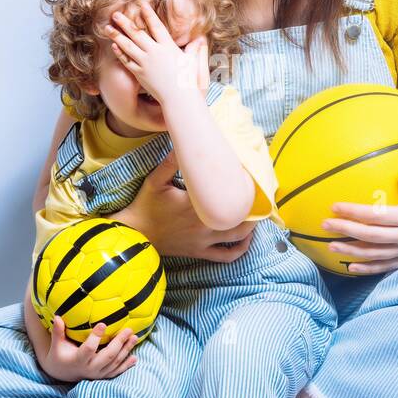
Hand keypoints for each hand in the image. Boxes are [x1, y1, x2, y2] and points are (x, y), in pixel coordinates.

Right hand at [37, 317, 138, 383]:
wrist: (62, 374)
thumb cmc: (60, 355)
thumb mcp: (57, 345)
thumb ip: (58, 332)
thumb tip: (57, 317)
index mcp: (78, 360)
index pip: (89, 348)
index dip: (96, 337)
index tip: (103, 324)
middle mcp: (89, 369)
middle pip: (107, 356)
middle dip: (119, 342)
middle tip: (128, 329)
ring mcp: (98, 374)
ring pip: (115, 363)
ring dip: (126, 350)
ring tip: (134, 337)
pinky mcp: (103, 376)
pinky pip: (116, 371)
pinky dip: (126, 365)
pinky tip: (135, 357)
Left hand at [104, 0, 208, 105]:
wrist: (178, 98)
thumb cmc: (188, 81)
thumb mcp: (193, 62)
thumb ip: (196, 49)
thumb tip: (201, 39)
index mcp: (168, 47)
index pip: (156, 26)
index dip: (148, 15)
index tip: (141, 5)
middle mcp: (154, 53)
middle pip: (137, 34)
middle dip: (125, 22)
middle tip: (115, 14)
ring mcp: (145, 63)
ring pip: (127, 46)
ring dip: (117, 36)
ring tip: (108, 28)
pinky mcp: (139, 74)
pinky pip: (127, 61)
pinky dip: (120, 53)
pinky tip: (114, 46)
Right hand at [115, 151, 255, 261]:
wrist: (135, 234)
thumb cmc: (145, 206)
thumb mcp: (154, 181)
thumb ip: (169, 163)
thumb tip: (181, 142)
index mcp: (195, 206)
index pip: (226, 196)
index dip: (242, 188)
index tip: (251, 178)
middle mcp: (204, 225)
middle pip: (240, 218)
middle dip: (254, 208)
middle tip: (262, 195)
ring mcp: (204, 241)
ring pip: (237, 237)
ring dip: (252, 227)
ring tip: (258, 214)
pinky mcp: (200, 252)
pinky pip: (225, 256)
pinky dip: (240, 250)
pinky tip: (246, 239)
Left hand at [320, 156, 397, 274]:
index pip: (376, 215)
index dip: (354, 212)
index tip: (335, 206)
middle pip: (370, 237)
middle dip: (345, 230)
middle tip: (324, 224)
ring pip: (374, 255)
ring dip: (351, 252)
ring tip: (330, 246)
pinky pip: (384, 268)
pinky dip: (366, 269)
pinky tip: (350, 267)